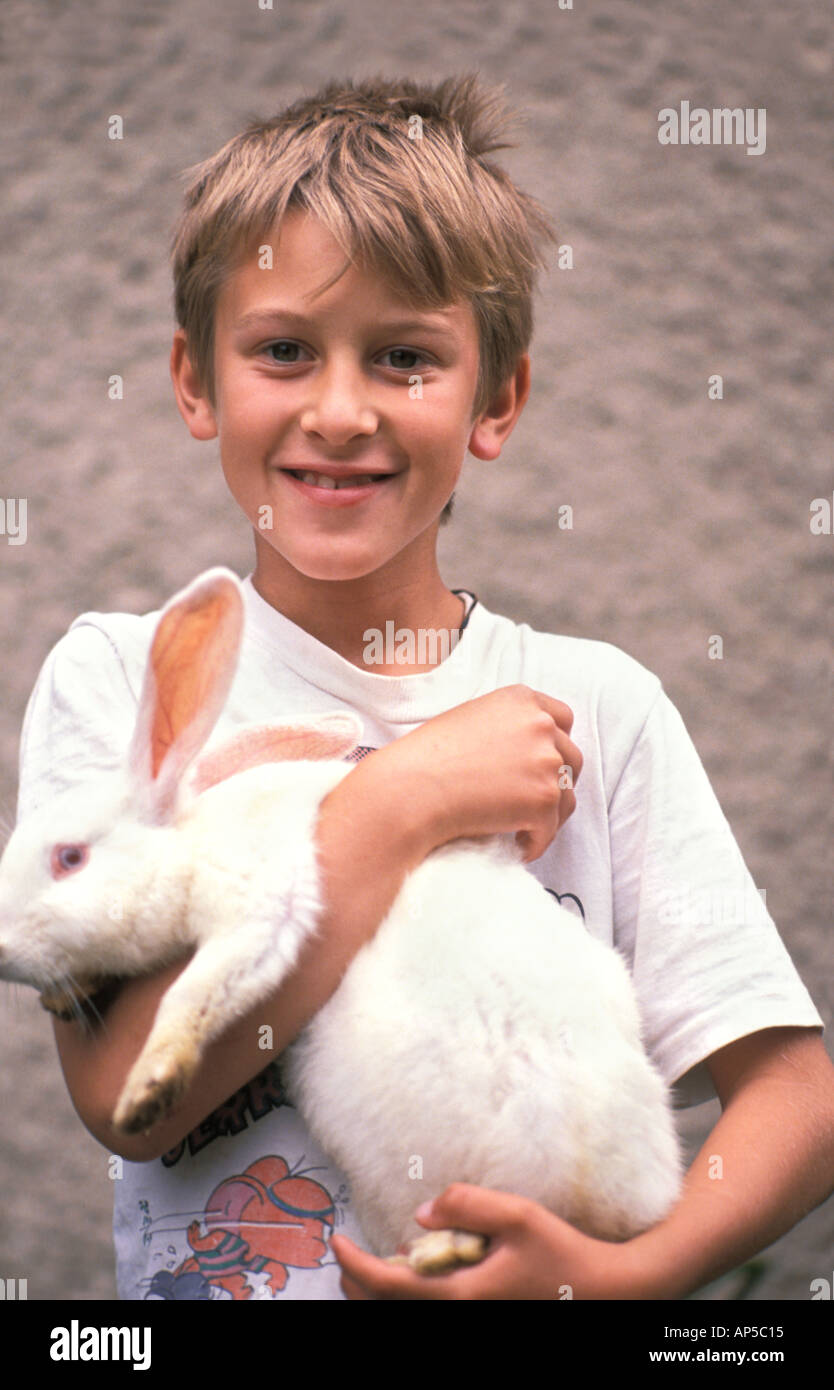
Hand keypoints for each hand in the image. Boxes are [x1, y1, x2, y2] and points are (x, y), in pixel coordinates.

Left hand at [331, 1183, 640, 1300]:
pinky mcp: (482, 1319)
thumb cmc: (563, 1255)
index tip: (337, 1240)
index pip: (389, 1285)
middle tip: (345, 1254)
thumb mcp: (518, 1215)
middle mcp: (460, 1318)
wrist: (604, 1294)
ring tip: (372, 1265)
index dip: (355, 1264)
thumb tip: (421, 1213)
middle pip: (389, 1309)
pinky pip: (431, 1312)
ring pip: (407, 1315)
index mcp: (461, 1296)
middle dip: (358, 1284)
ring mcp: (471, 1323)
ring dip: (382, 1293)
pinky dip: (410, 1297)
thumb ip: (467, 1205)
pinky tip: (415, 1274)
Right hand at [384, 686, 582, 861]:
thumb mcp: (470, 720)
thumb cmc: (426, 759)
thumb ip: (507, 726)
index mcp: (521, 700)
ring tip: (522, 829)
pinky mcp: (543, 799)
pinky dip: (536, 842)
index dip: (555, 745)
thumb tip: (527, 754)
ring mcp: (546, 762)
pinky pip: (551, 829)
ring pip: (567, 796)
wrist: (411, 789)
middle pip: (571, 758)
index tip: (542, 766)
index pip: (563, 718)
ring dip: (548, 815)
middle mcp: (539, 725)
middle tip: (529, 803)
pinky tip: (515, 845)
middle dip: (555, 782)